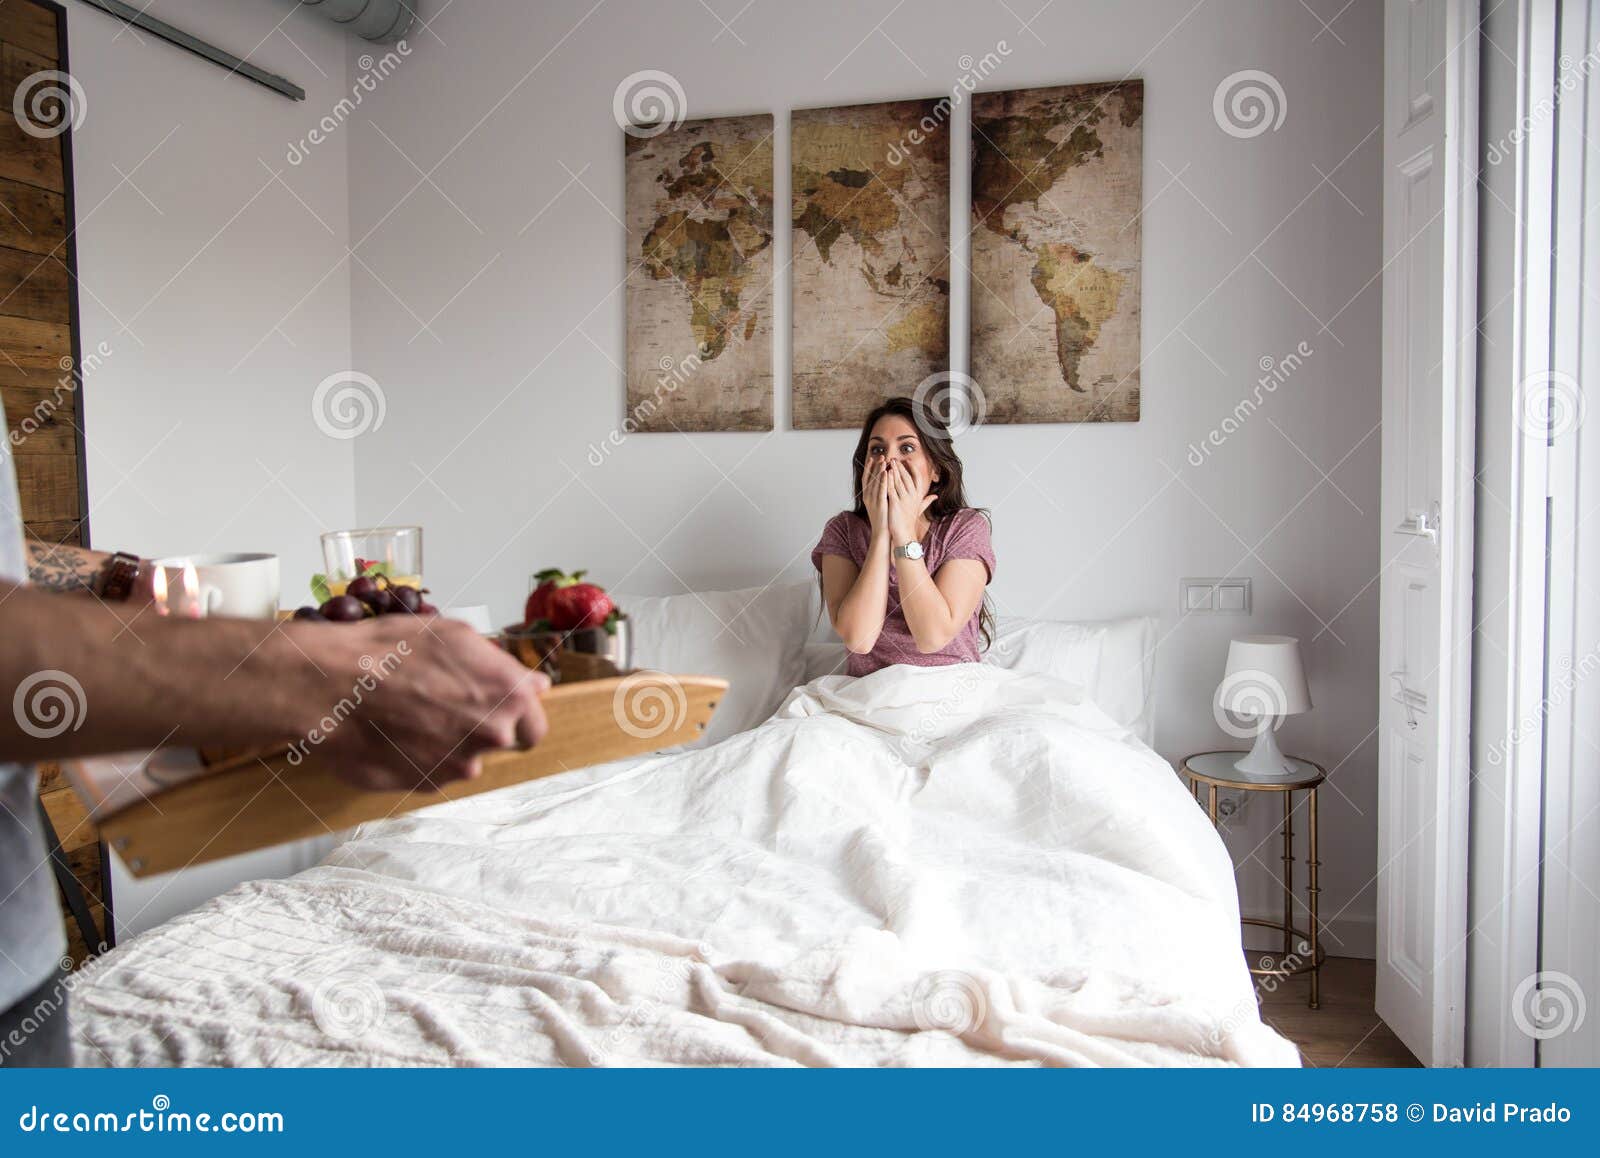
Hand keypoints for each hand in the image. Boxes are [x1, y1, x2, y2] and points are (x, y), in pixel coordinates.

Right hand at [292, 615, 548, 791]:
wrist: (331, 685)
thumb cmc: (391, 651)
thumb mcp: (456, 636)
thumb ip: (502, 666)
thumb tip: (534, 687)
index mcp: (509, 695)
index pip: (534, 725)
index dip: (516, 717)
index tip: (497, 708)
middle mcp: (491, 735)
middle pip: (501, 743)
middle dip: (484, 729)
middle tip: (450, 710)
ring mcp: (458, 765)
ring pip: (464, 759)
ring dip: (447, 743)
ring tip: (410, 715)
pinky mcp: (425, 785)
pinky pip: (432, 773)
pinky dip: (419, 758)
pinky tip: (395, 733)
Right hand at [862, 456, 890, 539]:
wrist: (882, 534)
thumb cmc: (884, 520)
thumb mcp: (881, 504)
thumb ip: (882, 493)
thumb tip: (887, 482)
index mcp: (867, 497)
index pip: (866, 479)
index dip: (869, 468)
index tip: (873, 458)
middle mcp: (868, 497)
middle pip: (870, 478)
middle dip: (874, 466)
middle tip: (880, 455)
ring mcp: (873, 501)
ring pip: (874, 482)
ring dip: (878, 470)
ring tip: (883, 460)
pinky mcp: (880, 505)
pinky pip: (880, 490)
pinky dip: (882, 480)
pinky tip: (886, 472)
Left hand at [885, 458, 934, 547]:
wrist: (904, 533)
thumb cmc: (909, 521)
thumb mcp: (919, 509)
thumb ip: (926, 501)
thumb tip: (935, 496)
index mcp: (918, 496)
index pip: (918, 478)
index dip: (912, 468)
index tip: (907, 461)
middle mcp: (913, 496)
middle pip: (907, 477)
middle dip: (901, 466)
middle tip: (895, 458)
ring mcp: (904, 499)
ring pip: (899, 481)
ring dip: (894, 470)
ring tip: (889, 462)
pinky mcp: (895, 503)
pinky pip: (891, 488)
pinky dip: (888, 480)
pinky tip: (885, 473)